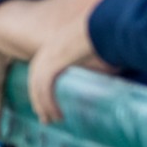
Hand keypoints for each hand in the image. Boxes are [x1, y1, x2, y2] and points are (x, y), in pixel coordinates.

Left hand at [25, 6, 106, 124]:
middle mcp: (44, 54)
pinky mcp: (51, 66)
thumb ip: (93, 61)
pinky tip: (57, 116)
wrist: (98, 25)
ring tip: (51, 121)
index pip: (39, 72)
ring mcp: (46, 59)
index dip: (40, 89)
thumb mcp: (91, 50)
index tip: (44, 102)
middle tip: (44, 118)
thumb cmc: (100, 34)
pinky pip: (46, 90)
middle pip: (35, 83)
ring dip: (44, 107)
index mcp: (51, 48)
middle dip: (38, 101)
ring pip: (38, 90)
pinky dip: (49, 104)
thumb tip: (112, 70)